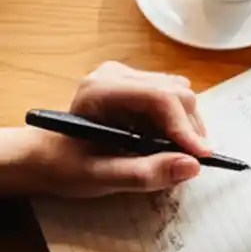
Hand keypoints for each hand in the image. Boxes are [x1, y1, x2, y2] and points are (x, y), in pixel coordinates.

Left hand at [0, 61, 210, 197]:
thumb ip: (144, 174)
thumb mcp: (101, 177)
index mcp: (101, 90)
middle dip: (189, 130)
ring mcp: (130, 76)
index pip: (159, 98)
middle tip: (186, 162)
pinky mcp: (140, 85)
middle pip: (177, 93)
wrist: (48, 155)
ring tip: (169, 153)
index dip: (185, 127)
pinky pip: (176, 98)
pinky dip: (180, 124)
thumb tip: (192, 165)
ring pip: (181, 94)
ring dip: (187, 127)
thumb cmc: (66, 166)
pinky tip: (162, 141)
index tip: (201, 157)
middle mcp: (117, 75)